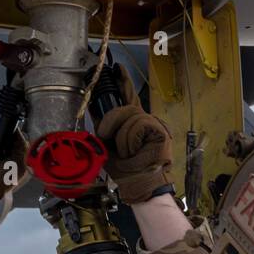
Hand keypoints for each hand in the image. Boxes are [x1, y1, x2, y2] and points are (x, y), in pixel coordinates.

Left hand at [95, 65, 172, 203]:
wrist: (138, 185)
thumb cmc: (125, 170)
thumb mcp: (107, 144)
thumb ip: (103, 126)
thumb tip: (93, 108)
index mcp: (133, 123)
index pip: (127, 97)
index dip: (123, 82)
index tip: (117, 69)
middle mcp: (145, 120)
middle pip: (125, 105)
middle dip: (110, 122)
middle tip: (107, 136)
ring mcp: (154, 124)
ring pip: (129, 115)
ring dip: (120, 136)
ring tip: (125, 152)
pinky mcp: (160, 129)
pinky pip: (138, 123)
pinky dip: (130, 139)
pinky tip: (133, 150)